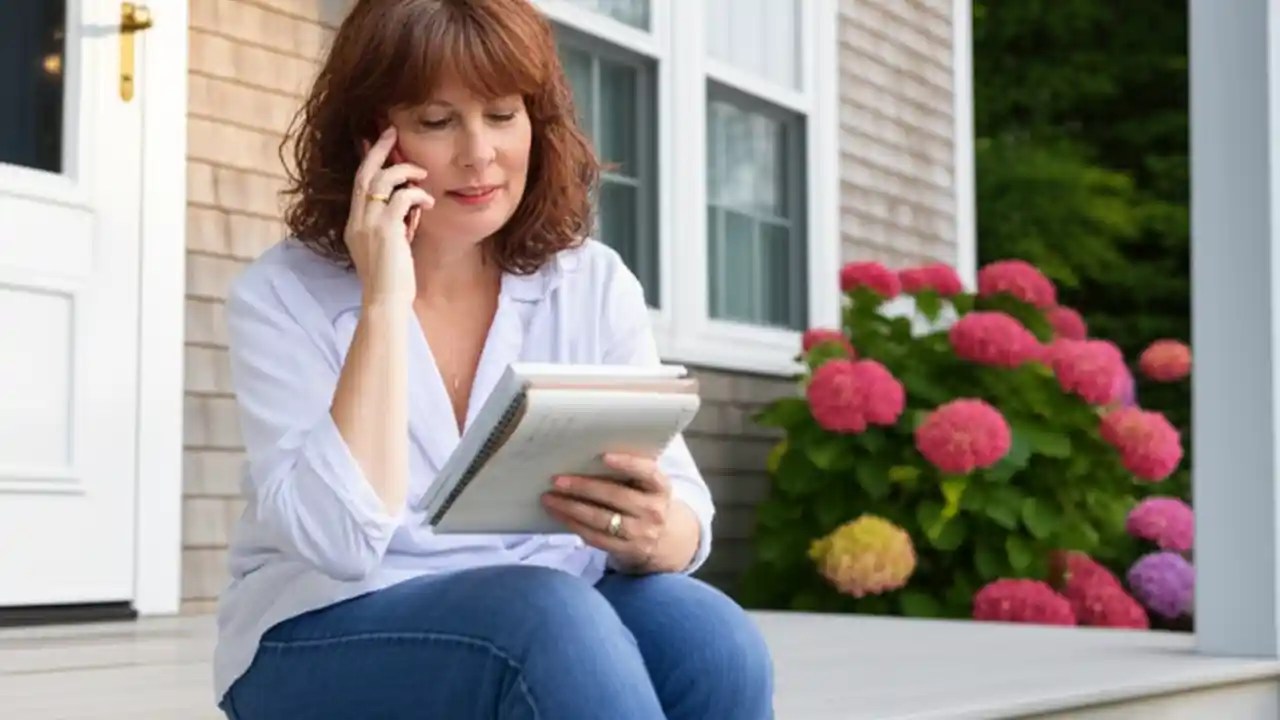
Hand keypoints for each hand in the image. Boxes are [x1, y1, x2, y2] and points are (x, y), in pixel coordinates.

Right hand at [345, 126, 433, 304]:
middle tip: (392, 132)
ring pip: (383, 179)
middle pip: (364, 173)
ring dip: (406, 172)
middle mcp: (358, 220)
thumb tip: (408, 212)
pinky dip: (418, 194)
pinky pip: (403, 197)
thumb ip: (393, 228)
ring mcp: (370, 223)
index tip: (375, 143)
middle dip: (379, 149)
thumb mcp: (387, 250)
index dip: (368, 162)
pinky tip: (429, 202)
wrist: (385, 302)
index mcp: (355, 225)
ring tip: (423, 176)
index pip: (358, 184)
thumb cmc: (391, 283)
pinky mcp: (387, 229)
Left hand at [541, 453, 671, 572]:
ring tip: (549, 498)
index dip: (628, 463)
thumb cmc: (646, 502)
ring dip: (571, 508)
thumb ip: (629, 474)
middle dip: (583, 487)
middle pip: (616, 496)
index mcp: (660, 487)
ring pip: (601, 519)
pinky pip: (596, 537)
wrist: (665, 541)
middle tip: (557, 480)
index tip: (604, 456)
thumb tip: (584, 458)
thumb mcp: (648, 487)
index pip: (647, 472)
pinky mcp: (626, 550)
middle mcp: (653, 510)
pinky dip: (574, 525)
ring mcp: (640, 533)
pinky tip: (559, 515)